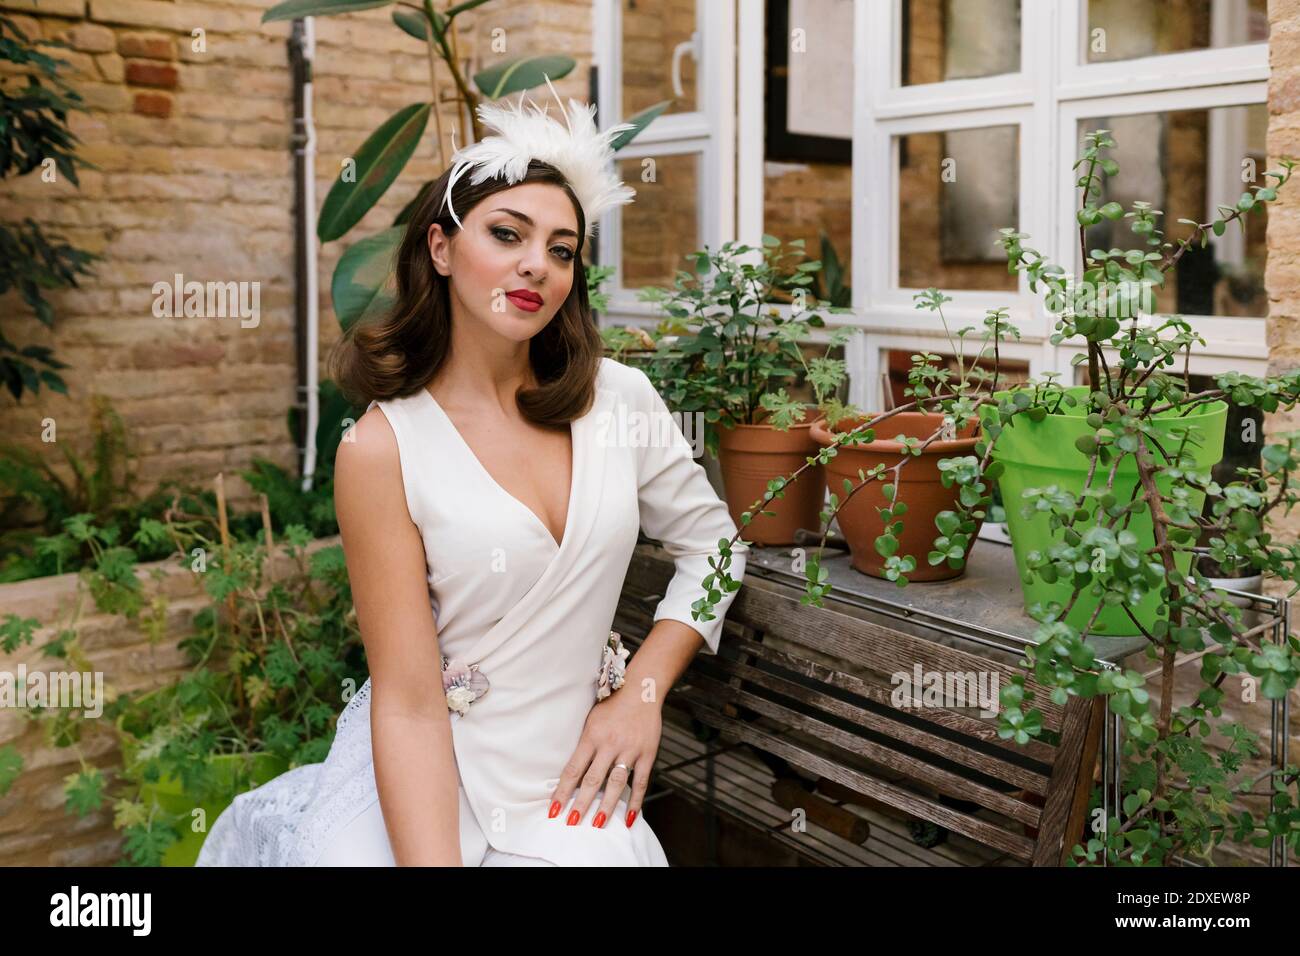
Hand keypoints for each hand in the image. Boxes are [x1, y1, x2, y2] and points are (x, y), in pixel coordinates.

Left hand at [546, 688, 660, 828]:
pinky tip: (629, 818)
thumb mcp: (591, 720)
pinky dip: (635, 801)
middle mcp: (610, 744)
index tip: (554, 809)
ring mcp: (630, 749)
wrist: (642, 690)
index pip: (573, 769)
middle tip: (571, 823)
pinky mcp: (647, 753)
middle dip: (581, 803)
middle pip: (593, 779)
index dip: (563, 791)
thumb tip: (572, 773)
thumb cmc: (612, 706)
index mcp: (592, 736)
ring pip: (616, 783)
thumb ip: (584, 745)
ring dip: (606, 805)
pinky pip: (640, 781)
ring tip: (597, 824)